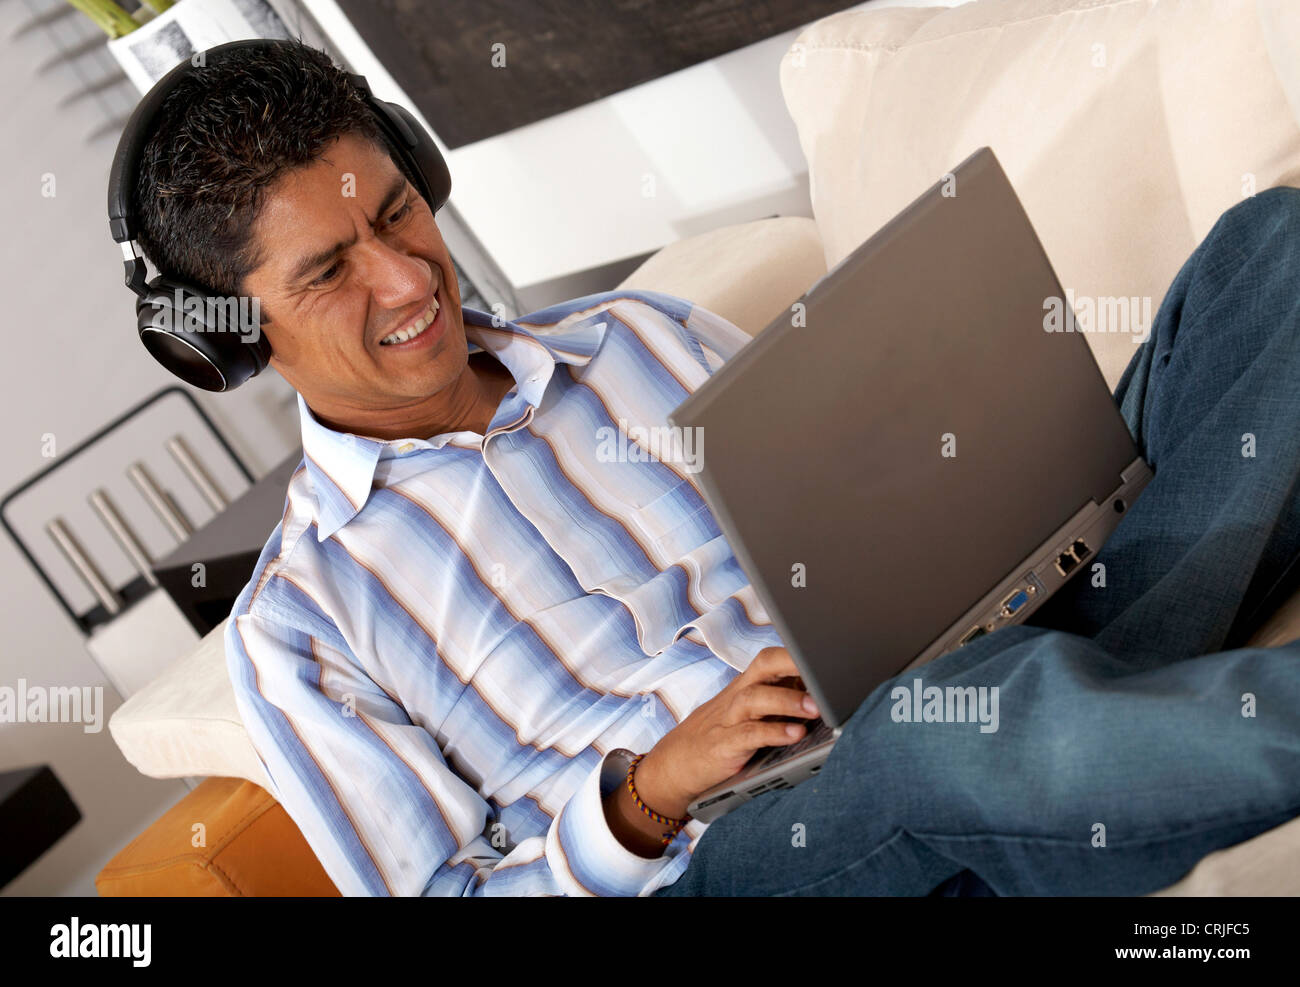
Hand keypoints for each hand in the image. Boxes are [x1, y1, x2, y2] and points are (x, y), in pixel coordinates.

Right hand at [634, 646, 819, 818]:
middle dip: (793, 663)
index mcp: (747, 685)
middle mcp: (738, 695)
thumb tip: (826, 698)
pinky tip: (795, 734)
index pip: (773, 657)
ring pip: (756, 698)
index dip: (798, 653)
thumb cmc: (722, 736)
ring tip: (815, 708)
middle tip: (824, 672)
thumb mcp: (750, 715)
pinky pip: (749, 734)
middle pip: (764, 665)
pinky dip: (773, 733)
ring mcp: (728, 719)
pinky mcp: (723, 745)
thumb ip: (780, 702)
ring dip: (787, 701)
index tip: (830, 655)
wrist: (675, 764)